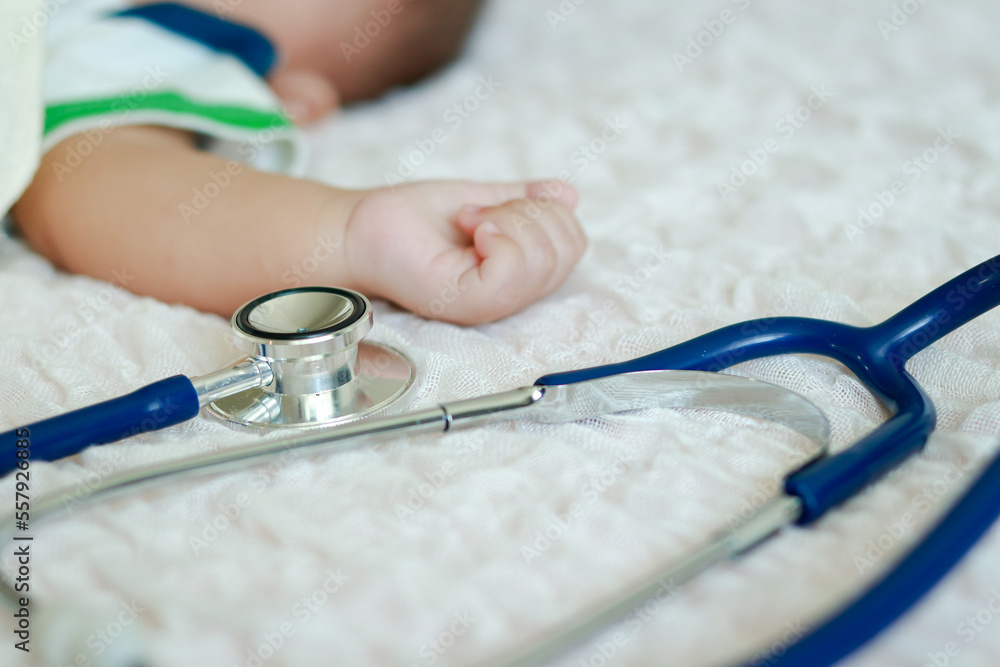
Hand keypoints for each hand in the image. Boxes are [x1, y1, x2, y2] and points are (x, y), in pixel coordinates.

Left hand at [343, 180, 585, 323]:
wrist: (360, 228)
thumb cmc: (413, 220)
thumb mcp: (483, 199)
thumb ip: (525, 200)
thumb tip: (569, 195)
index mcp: (519, 273)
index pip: (574, 243)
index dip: (546, 209)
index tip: (497, 203)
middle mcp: (510, 295)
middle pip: (567, 250)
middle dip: (530, 211)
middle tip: (479, 213)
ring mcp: (490, 304)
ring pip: (544, 261)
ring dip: (511, 220)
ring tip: (470, 220)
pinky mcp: (465, 304)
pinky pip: (512, 273)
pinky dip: (500, 237)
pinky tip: (471, 229)